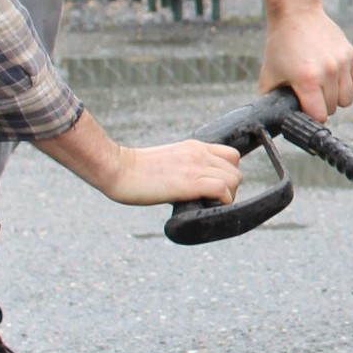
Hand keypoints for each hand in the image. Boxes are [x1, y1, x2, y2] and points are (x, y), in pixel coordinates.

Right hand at [101, 139, 243, 206]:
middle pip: (235, 170)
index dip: (228, 173)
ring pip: (234, 179)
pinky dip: (222, 200)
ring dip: (228, 195)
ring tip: (209, 204)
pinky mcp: (191, 182)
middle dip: (230, 188)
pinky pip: (222, 190)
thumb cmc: (136, 170)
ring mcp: (197, 166)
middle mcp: (200, 153)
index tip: (217, 187)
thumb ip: (185, 168)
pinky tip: (207, 205)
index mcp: (195, 147)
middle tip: (212, 200)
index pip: (231, 156)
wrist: (117, 169)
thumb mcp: (169, 162)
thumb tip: (192, 185)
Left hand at [257, 0, 352, 121]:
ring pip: (348, 99)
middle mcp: (328, 72)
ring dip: (337, 97)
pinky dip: (351, 85)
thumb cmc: (282, 44)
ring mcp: (342, 64)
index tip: (306, 111)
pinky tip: (338, 79)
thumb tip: (273, 117)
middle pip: (333, 108)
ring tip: (325, 87)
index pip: (319, 116)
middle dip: (322, 105)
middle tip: (311, 95)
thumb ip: (272, 99)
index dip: (311, 117)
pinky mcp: (352, 56)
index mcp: (307, 80)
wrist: (296, 15)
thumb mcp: (269, 75)